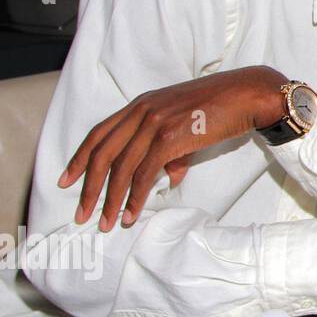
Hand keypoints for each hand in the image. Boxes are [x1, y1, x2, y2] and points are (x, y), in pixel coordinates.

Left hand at [58, 65, 287, 229]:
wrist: (248, 94)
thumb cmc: (223, 106)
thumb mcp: (187, 122)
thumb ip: (172, 150)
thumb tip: (168, 178)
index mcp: (141, 105)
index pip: (99, 133)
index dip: (80, 159)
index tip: (67, 181)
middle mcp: (141, 112)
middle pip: (103, 154)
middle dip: (89, 188)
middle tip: (82, 214)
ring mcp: (154, 124)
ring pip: (120, 168)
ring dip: (110, 199)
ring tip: (106, 222)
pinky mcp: (170, 138)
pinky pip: (143, 174)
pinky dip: (134, 197)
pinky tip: (131, 213)